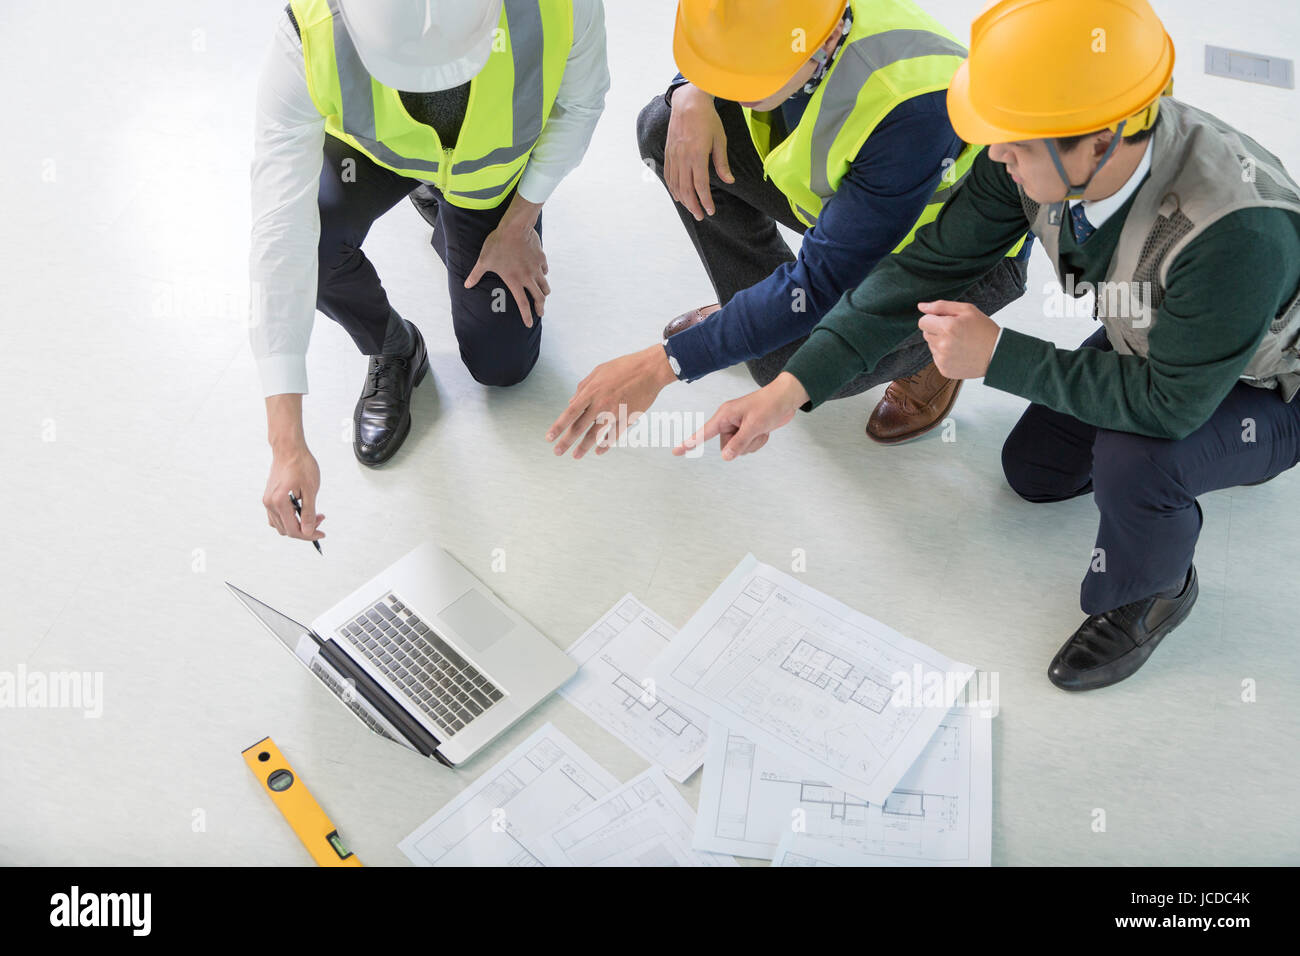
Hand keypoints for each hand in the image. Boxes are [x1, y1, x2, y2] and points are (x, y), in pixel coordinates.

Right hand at [262, 394, 324, 542]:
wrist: (288, 449)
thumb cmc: (301, 464)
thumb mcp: (310, 489)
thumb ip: (309, 512)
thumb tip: (309, 531)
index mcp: (279, 502)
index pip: (293, 530)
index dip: (309, 535)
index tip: (322, 533)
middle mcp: (269, 504)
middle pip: (287, 530)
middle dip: (305, 529)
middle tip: (320, 518)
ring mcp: (267, 501)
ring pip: (281, 525)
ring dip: (297, 524)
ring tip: (313, 513)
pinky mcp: (269, 498)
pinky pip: (277, 517)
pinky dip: (290, 518)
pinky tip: (301, 510)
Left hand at [466, 197, 547, 327]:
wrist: (514, 227)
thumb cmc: (497, 244)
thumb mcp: (483, 260)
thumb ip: (476, 274)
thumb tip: (466, 285)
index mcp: (515, 281)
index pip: (523, 304)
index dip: (526, 316)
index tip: (529, 324)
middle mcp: (528, 277)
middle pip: (539, 297)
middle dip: (540, 307)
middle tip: (540, 313)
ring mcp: (536, 267)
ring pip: (545, 285)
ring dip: (544, 292)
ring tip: (543, 295)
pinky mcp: (541, 258)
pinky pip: (545, 269)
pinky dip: (543, 274)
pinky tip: (541, 273)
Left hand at [547, 345, 676, 458]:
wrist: (650, 369)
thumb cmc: (624, 367)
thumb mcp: (599, 371)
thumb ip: (583, 387)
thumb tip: (571, 402)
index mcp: (591, 391)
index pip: (570, 412)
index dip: (558, 426)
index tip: (549, 437)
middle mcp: (601, 403)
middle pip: (579, 427)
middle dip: (566, 442)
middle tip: (557, 452)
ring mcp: (614, 412)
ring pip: (595, 435)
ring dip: (584, 447)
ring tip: (576, 456)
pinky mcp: (628, 418)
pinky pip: (614, 436)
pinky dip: (605, 445)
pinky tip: (598, 451)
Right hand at [664, 83, 733, 220]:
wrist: (688, 102)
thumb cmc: (708, 119)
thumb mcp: (720, 140)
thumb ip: (722, 163)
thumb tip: (729, 181)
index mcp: (697, 155)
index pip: (701, 185)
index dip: (705, 201)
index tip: (710, 211)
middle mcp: (683, 157)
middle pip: (686, 189)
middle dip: (694, 205)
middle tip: (701, 216)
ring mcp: (674, 155)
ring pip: (676, 184)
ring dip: (683, 200)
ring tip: (692, 209)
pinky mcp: (668, 152)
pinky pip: (669, 175)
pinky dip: (673, 188)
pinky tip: (678, 196)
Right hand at [673, 372, 808, 460]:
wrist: (786, 398)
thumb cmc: (769, 405)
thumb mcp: (754, 425)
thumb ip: (739, 443)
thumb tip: (726, 457)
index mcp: (725, 415)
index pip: (703, 432)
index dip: (690, 443)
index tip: (676, 452)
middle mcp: (728, 421)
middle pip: (726, 446)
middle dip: (742, 444)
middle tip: (755, 430)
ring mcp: (738, 426)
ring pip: (738, 448)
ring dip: (752, 443)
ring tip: (761, 429)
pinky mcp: (747, 430)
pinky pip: (747, 446)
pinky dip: (757, 442)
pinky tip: (764, 431)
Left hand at [916, 301, 1000, 378]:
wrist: (997, 354)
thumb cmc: (984, 330)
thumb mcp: (966, 310)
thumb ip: (941, 306)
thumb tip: (921, 306)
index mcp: (947, 327)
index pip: (922, 322)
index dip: (933, 319)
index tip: (945, 321)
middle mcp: (942, 344)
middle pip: (926, 333)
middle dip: (937, 330)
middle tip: (956, 332)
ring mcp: (942, 359)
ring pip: (931, 346)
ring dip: (941, 343)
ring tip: (959, 343)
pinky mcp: (944, 370)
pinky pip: (936, 358)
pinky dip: (944, 355)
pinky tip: (959, 353)